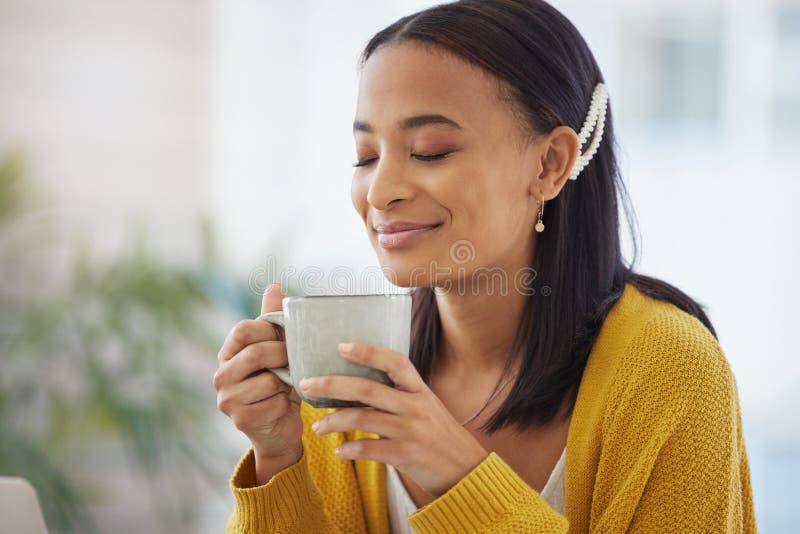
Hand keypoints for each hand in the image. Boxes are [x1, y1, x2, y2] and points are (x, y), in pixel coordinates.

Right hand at [214, 283, 303, 464]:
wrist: (279, 429)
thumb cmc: (279, 384)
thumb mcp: (277, 350)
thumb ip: (273, 320)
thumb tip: (274, 285)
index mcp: (228, 354)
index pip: (242, 330)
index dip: (268, 330)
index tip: (283, 337)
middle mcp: (221, 375)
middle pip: (255, 353)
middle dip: (282, 354)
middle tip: (294, 360)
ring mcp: (228, 399)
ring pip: (267, 379)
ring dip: (286, 382)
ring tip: (289, 385)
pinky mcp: (241, 419)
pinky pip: (273, 402)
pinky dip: (286, 402)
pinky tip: (284, 406)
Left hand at [298, 342, 488, 497]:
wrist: (466, 470)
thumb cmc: (439, 436)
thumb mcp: (426, 407)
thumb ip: (400, 395)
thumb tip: (360, 384)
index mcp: (419, 390)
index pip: (394, 361)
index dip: (368, 351)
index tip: (341, 345)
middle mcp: (415, 406)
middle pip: (367, 388)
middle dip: (332, 384)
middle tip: (307, 384)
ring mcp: (410, 430)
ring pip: (362, 418)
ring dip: (333, 421)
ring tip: (317, 427)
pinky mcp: (406, 455)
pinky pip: (370, 449)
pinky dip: (350, 449)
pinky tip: (339, 450)